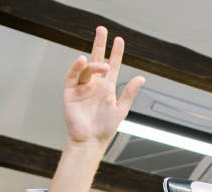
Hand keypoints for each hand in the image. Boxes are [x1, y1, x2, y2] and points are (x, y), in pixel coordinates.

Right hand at [63, 26, 144, 148]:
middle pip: (97, 59)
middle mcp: (94, 85)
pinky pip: (73, 76)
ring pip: (87, 68)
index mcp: (107, 87)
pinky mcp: (70, 92)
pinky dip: (77, 67)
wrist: (90, 141)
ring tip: (103, 65)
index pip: (112, 65)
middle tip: (102, 30)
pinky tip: (82, 61)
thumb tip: (141, 78)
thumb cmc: (105, 128)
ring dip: (95, 64)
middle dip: (100, 44)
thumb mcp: (121, 109)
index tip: (119, 40)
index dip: (116, 53)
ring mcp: (82, 87)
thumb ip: (129, 93)